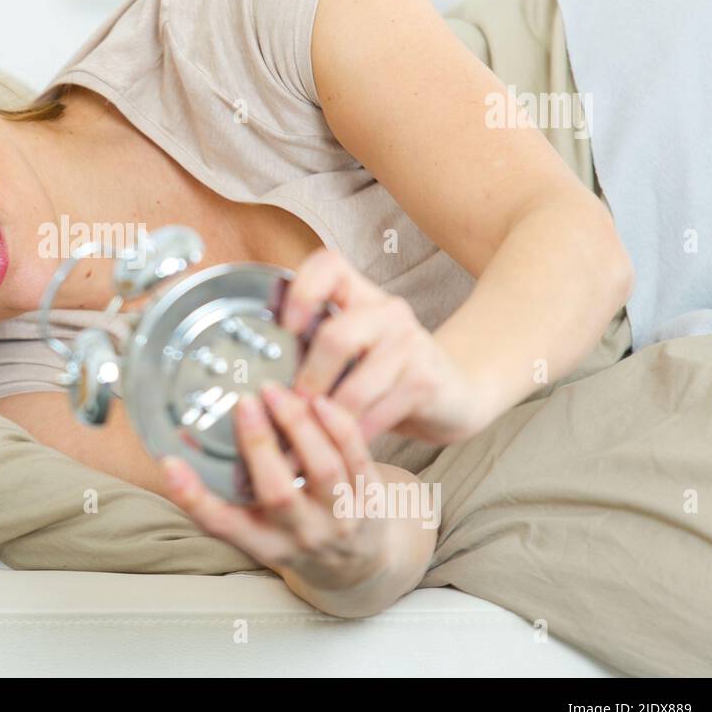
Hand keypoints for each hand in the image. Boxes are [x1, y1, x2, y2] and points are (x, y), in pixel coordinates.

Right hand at [161, 381, 393, 598]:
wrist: (359, 566)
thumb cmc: (295, 536)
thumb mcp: (259, 529)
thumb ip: (227, 495)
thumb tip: (181, 447)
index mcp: (265, 544)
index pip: (223, 525)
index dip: (192, 497)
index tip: (170, 463)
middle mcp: (303, 536)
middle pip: (278, 494)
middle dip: (259, 445)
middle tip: (244, 402)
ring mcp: (341, 518)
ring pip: (324, 469)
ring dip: (299, 425)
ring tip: (279, 393)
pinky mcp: (370, 497)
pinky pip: (357, 455)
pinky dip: (338, 425)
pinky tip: (318, 400)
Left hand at [280, 247, 490, 444]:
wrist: (455, 393)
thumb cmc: (386, 373)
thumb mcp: (352, 350)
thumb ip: (315, 348)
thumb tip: (256, 377)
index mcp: (361, 295)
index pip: (328, 265)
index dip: (301, 291)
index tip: (284, 328)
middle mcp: (388, 311)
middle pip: (335, 338)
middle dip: (306, 382)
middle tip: (286, 409)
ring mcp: (410, 344)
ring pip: (355, 387)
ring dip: (325, 419)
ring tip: (303, 439)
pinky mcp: (425, 380)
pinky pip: (377, 413)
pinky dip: (352, 434)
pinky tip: (339, 446)